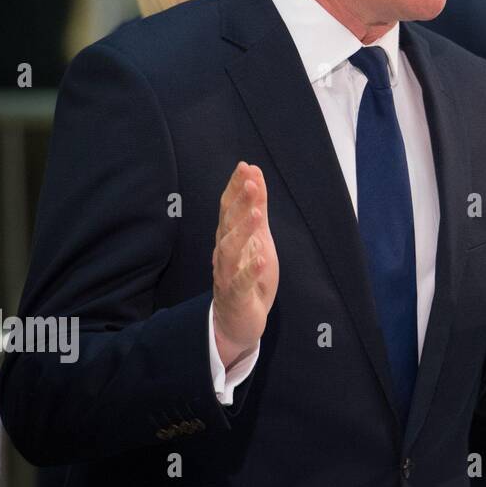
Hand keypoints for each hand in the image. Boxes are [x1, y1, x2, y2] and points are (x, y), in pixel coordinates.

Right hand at [212, 162, 277, 367]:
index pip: (228, 208)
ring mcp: (228, 274)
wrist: (237, 319)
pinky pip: (240, 282)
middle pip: (227, 225)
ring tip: (255, 215)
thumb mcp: (258, 236)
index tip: (245, 167)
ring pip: (230, 250)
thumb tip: (254, 174)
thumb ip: (256, 207)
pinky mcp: (237, 295)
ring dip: (243, 231)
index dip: (236, 187)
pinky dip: (250, 270)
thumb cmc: (248, 273)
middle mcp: (224, 252)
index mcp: (229, 237)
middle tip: (251, 183)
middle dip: (238, 203)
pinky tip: (261, 258)